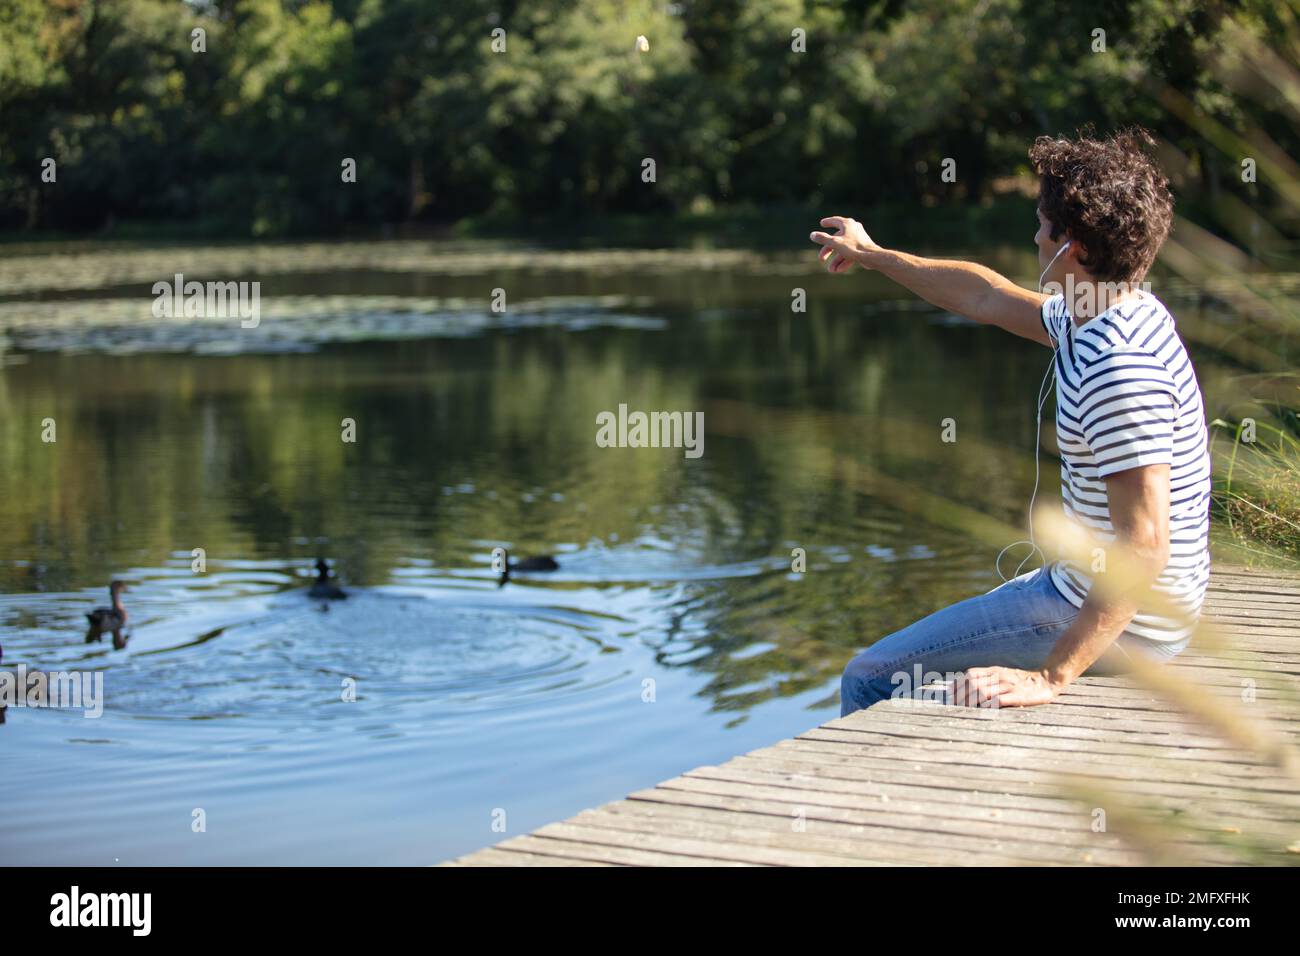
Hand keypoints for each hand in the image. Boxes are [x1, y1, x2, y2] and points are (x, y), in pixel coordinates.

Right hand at [809, 216, 878, 273]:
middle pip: (837, 239)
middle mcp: (853, 229)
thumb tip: (812, 235)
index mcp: (847, 224)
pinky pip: (850, 254)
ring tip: (831, 270)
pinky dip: (844, 261)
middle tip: (821, 259)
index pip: (835, 221)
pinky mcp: (862, 248)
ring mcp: (858, 239)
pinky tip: (838, 270)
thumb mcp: (834, 243)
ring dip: (836, 260)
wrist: (871, 256)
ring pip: (843, 249)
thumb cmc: (853, 247)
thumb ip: (822, 238)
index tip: (822, 223)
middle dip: (828, 252)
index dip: (828, 222)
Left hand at [950, 666, 1065, 707]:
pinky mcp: (1018, 696)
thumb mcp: (1002, 674)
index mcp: (994, 671)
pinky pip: (999, 700)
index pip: (970, 675)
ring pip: (982, 691)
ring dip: (970, 701)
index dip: (958, 684)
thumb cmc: (1021, 680)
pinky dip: (988, 705)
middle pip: (973, 684)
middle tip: (955, 707)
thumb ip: (986, 678)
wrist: (1047, 679)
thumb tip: (964, 685)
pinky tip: (982, 710)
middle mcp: (999, 676)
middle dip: (961, 696)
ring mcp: (1009, 686)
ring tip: (964, 710)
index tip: (950, 695)